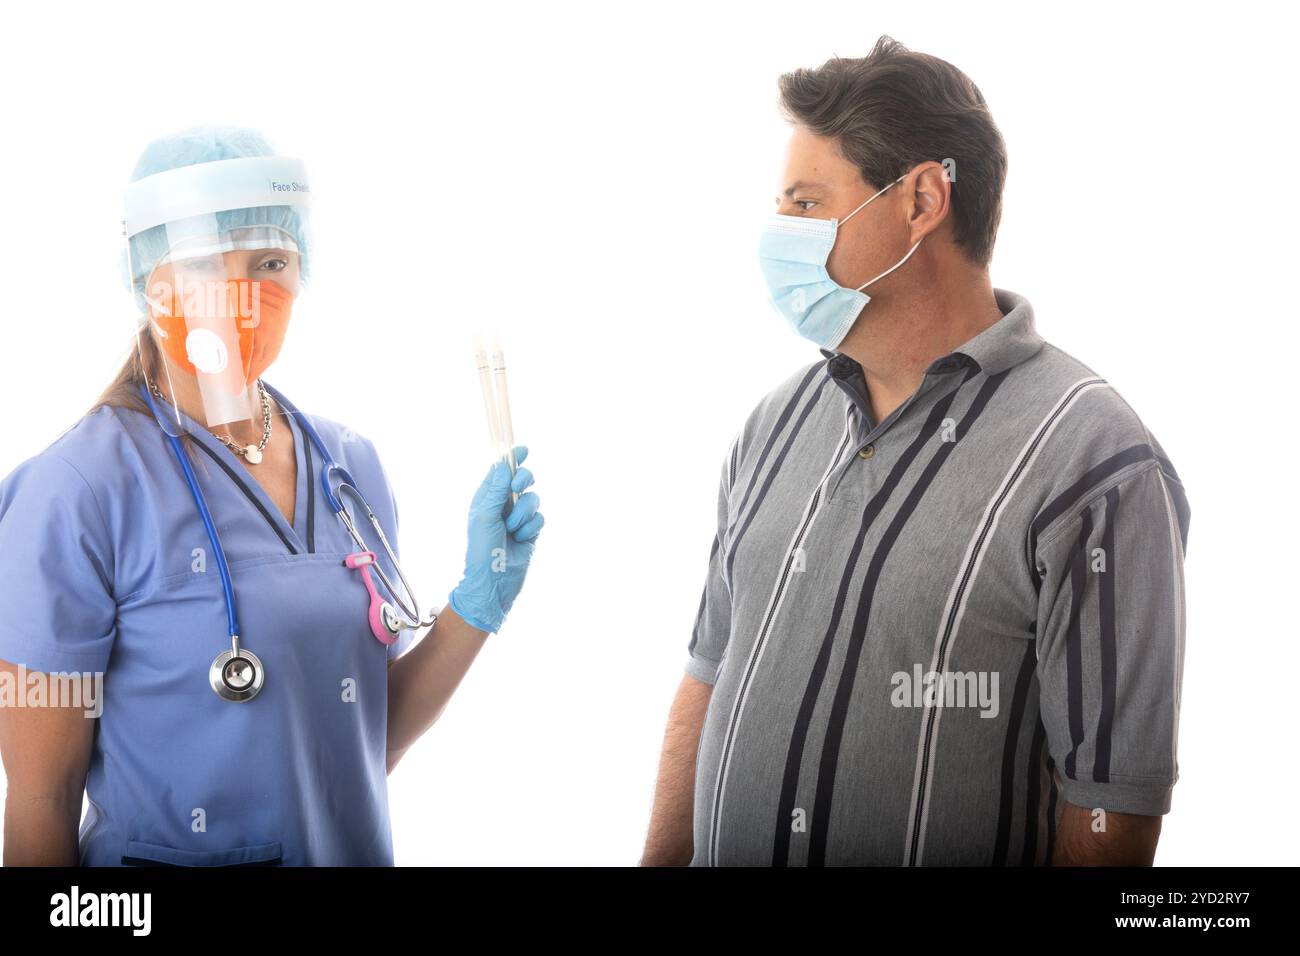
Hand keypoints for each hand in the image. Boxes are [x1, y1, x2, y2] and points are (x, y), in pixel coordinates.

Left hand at [448, 446, 543, 633]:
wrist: (493, 581)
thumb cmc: (481, 548)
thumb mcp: (485, 514)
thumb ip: (496, 488)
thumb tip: (505, 464)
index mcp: (487, 497)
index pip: (502, 471)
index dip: (513, 459)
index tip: (524, 450)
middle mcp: (503, 504)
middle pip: (523, 479)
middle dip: (523, 482)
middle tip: (517, 488)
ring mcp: (518, 518)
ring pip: (534, 499)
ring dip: (523, 513)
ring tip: (512, 530)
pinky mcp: (531, 531)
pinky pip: (540, 518)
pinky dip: (531, 527)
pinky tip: (522, 539)